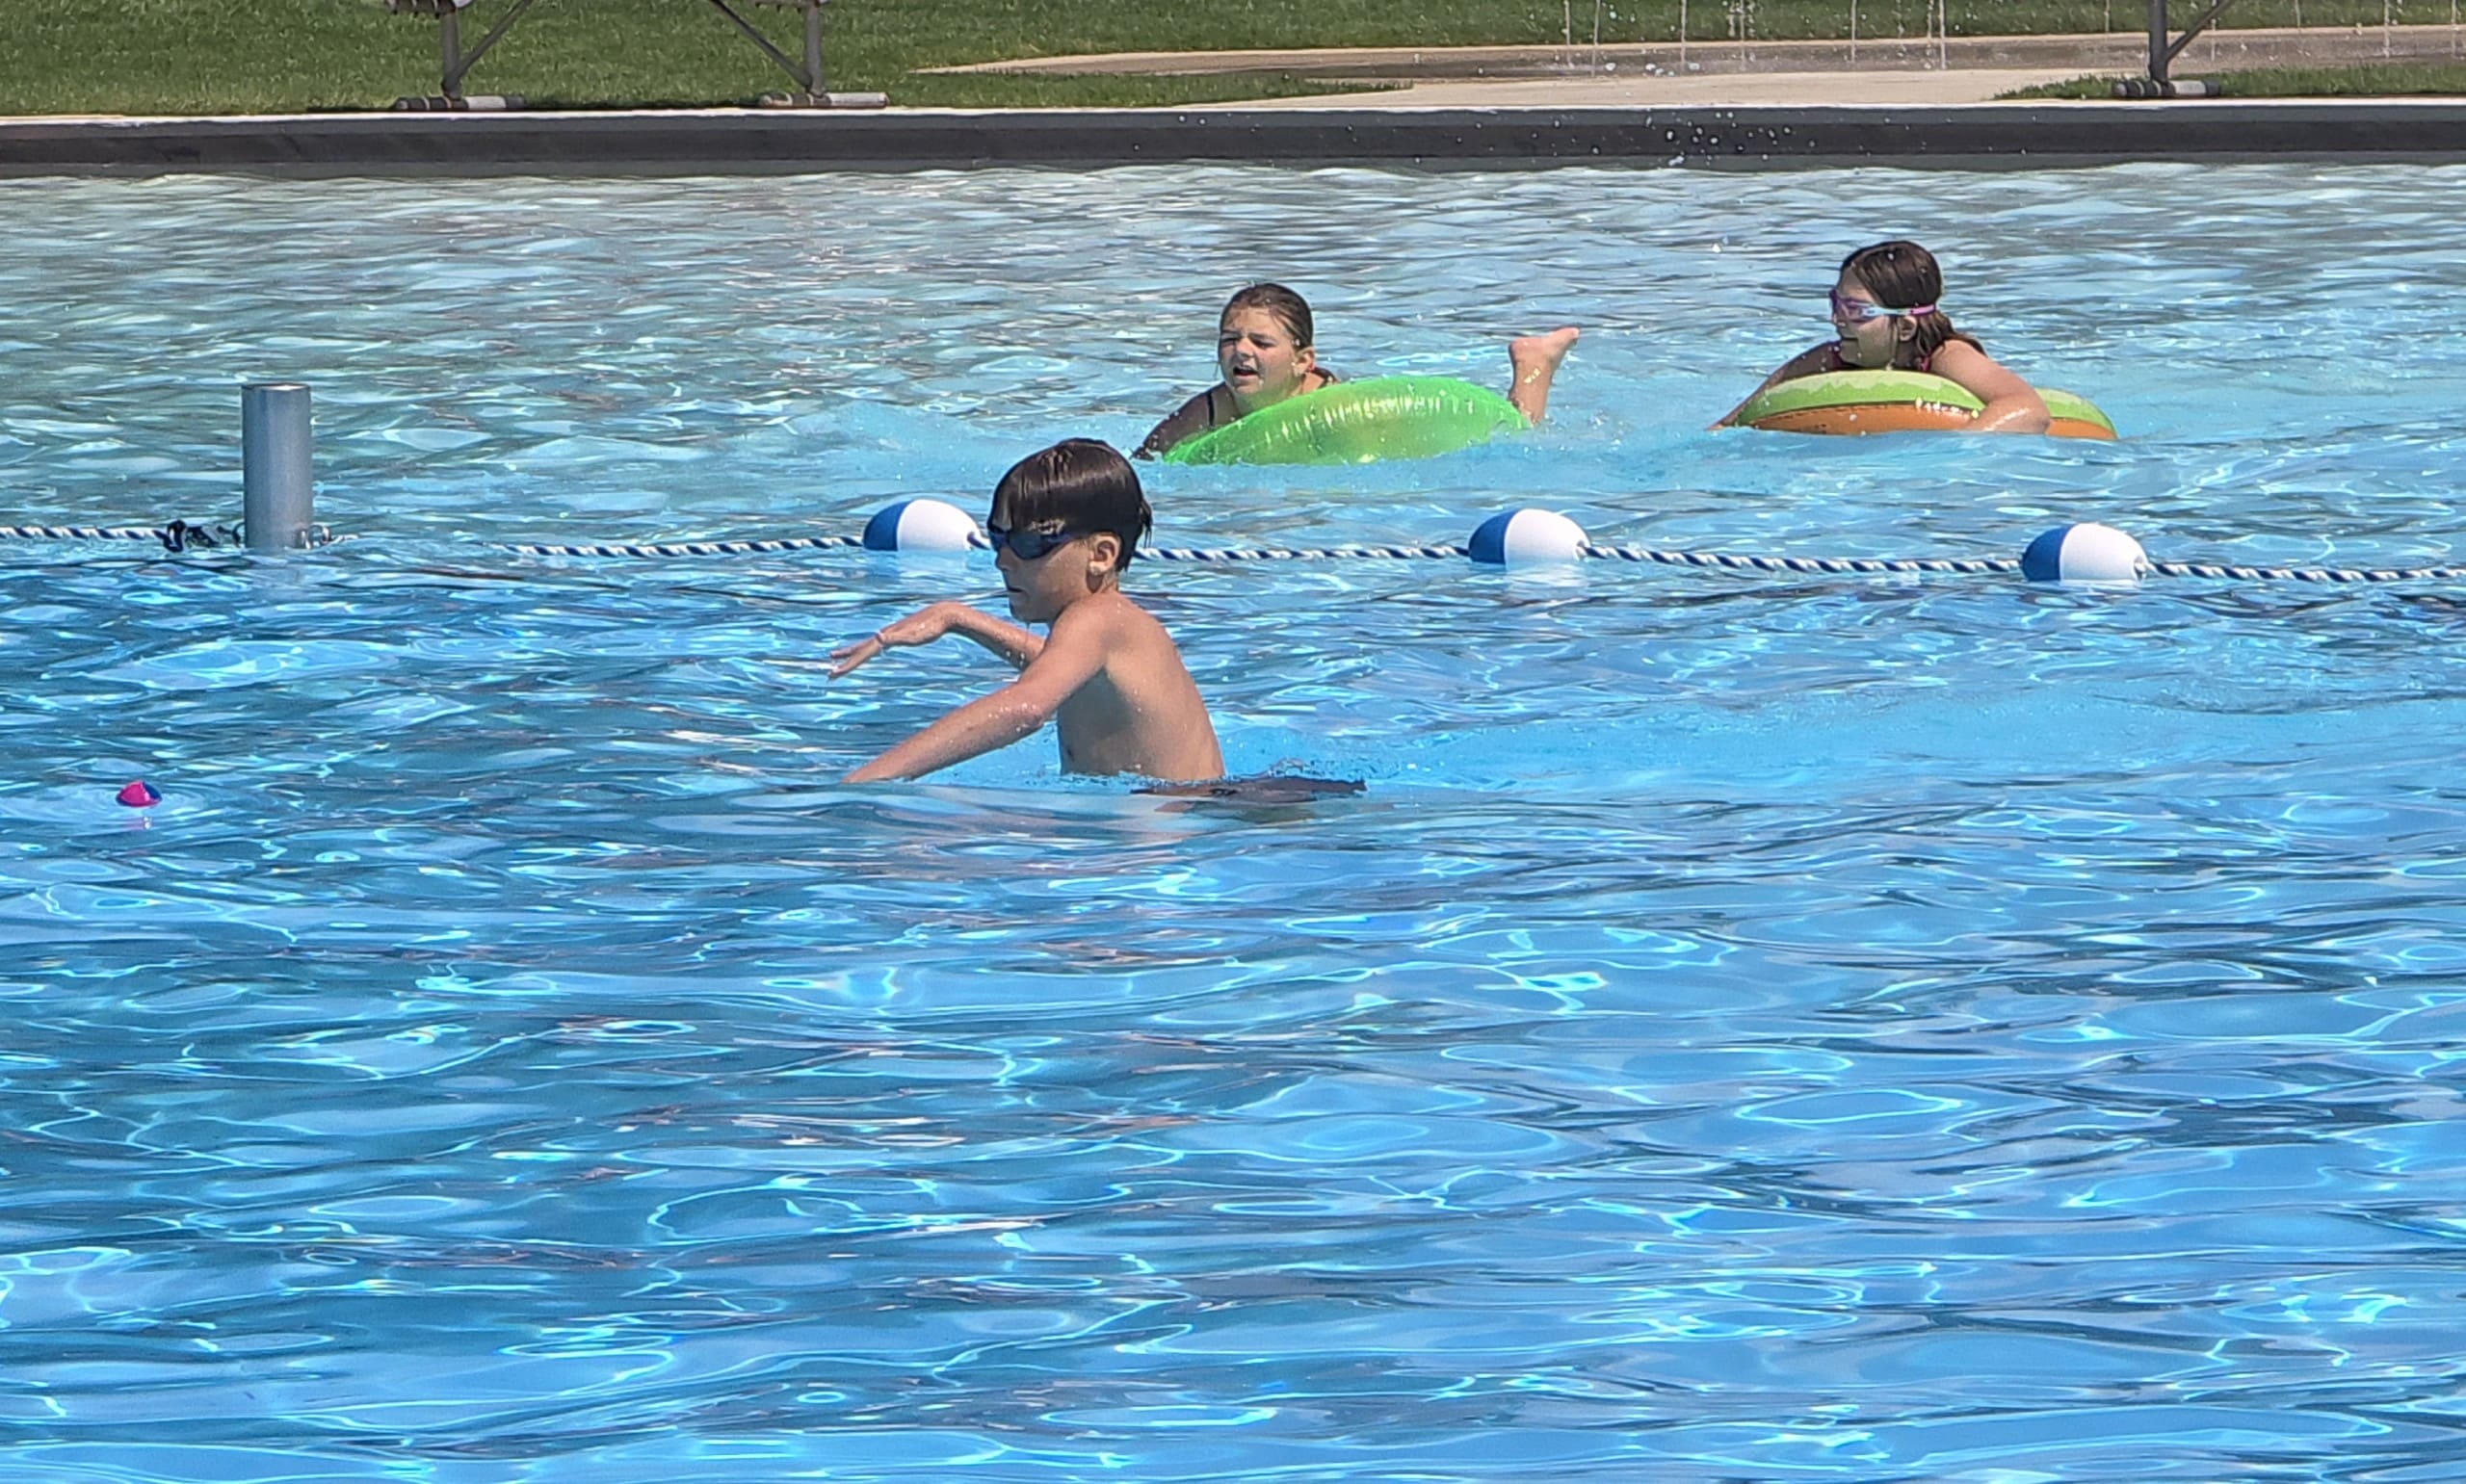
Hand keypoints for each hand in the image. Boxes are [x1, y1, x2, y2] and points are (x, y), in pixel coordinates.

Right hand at [826, 604, 955, 678]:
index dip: (847, 665)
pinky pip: (877, 645)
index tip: (833, 675)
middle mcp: (884, 634)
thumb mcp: (912, 635)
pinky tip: (870, 651)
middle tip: (830, 674)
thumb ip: (895, 637)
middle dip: (845, 663)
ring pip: (866, 646)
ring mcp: (890, 634)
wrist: (944, 615)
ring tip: (837, 657)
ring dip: (852, 653)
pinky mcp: (898, 634)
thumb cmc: (930, 627)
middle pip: (859, 651)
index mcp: (884, 637)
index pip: (861, 654)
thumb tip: (877, 636)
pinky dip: (868, 650)